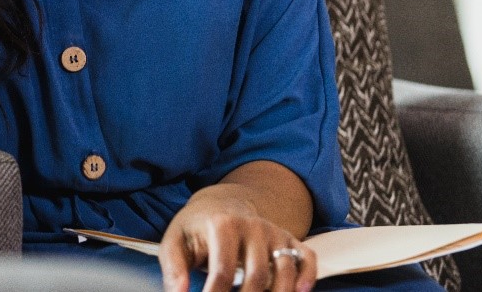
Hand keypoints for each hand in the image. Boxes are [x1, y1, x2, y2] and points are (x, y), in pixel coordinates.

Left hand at [159, 186, 315, 291]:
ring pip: (285, 271)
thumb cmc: (195, 228)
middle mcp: (253, 226)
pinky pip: (307, 258)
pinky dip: (307, 277)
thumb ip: (173, 268)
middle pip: (256, 277)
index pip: (222, 272)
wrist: (221, 203)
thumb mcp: (175, 241)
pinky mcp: (289, 239)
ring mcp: (274, 232)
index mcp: (222, 225)